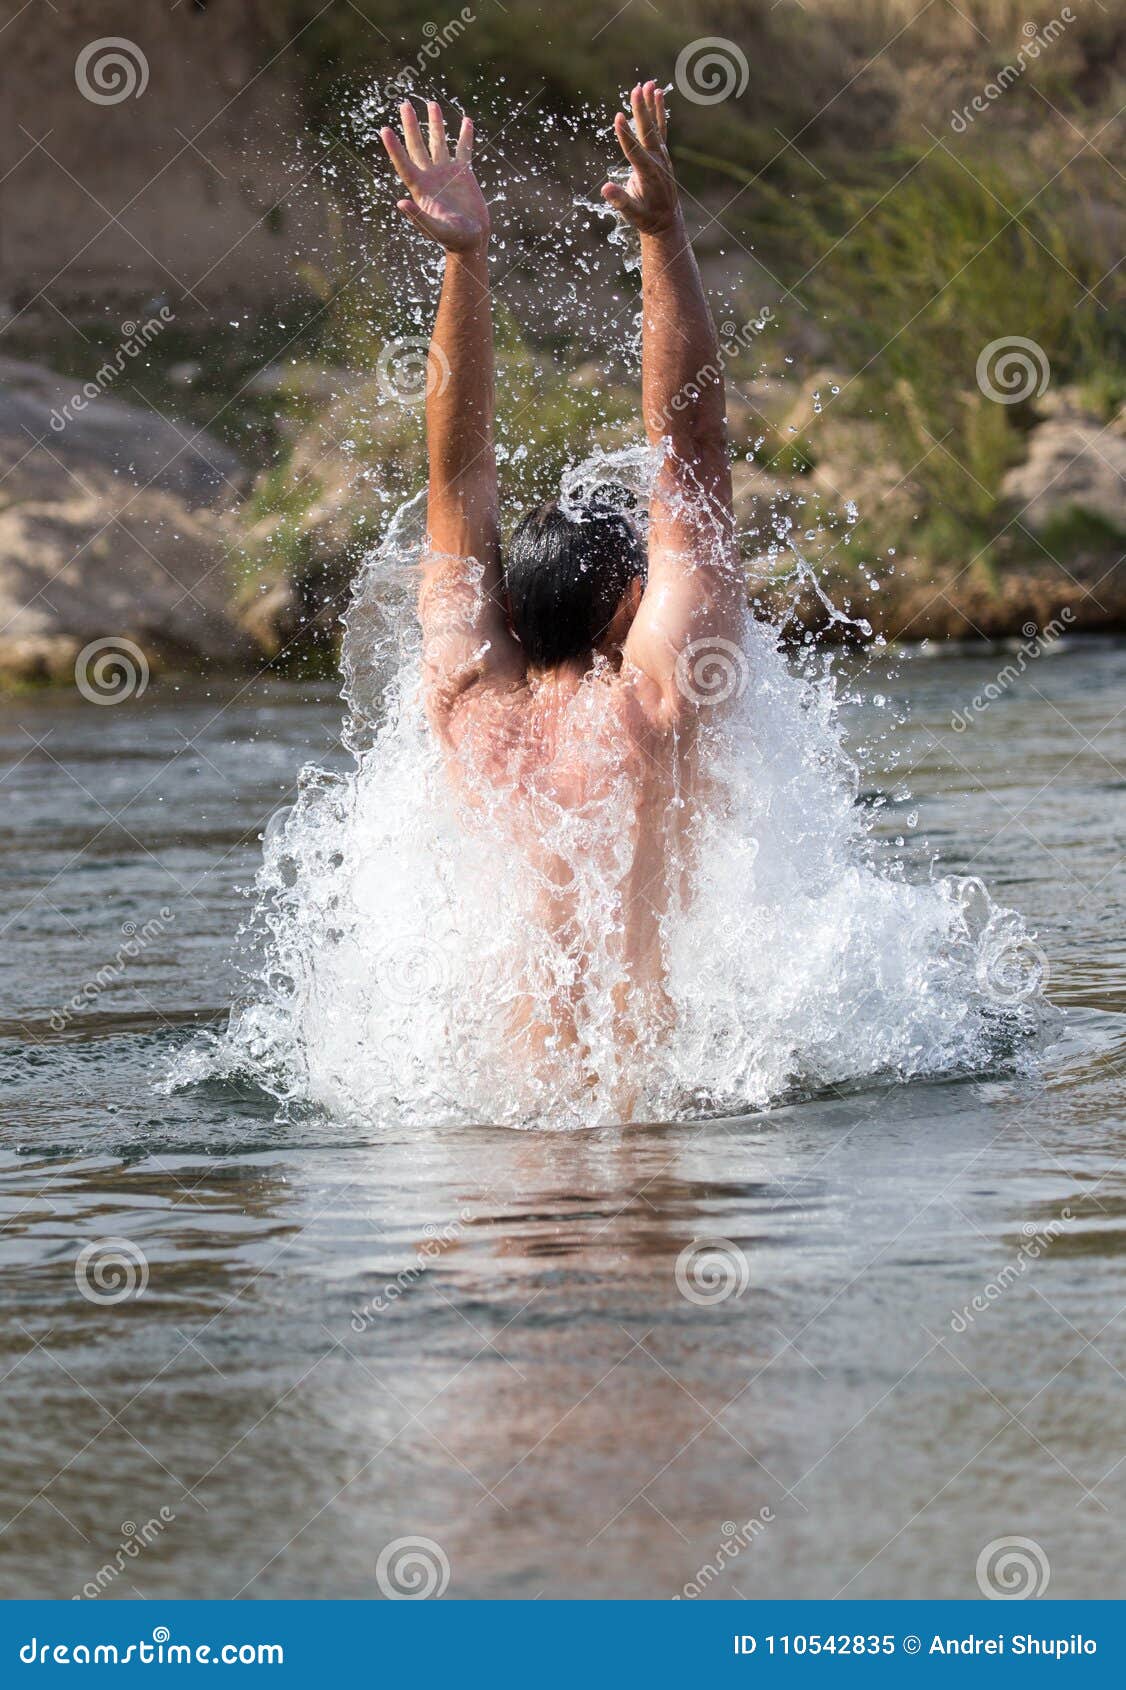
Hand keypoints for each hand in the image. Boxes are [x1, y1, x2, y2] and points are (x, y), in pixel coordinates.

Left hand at [380, 100, 489, 253]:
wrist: (471, 239)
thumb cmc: (451, 238)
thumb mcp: (434, 229)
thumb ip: (418, 217)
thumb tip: (400, 202)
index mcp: (420, 188)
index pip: (403, 163)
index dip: (394, 148)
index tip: (384, 129)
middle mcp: (430, 176)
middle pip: (418, 146)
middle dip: (411, 126)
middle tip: (405, 105)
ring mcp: (447, 172)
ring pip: (439, 142)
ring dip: (435, 123)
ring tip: (432, 104)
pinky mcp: (463, 173)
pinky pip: (463, 150)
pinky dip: (465, 136)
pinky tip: (465, 120)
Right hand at [601, 81, 679, 236]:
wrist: (666, 220)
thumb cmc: (646, 218)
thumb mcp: (633, 215)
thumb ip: (620, 201)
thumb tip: (605, 189)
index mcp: (648, 174)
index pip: (634, 151)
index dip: (625, 135)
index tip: (617, 117)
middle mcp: (657, 161)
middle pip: (647, 132)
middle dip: (641, 111)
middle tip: (635, 90)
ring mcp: (662, 155)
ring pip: (656, 126)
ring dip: (651, 105)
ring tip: (648, 84)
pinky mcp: (662, 152)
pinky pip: (660, 128)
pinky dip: (659, 111)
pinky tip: (657, 93)